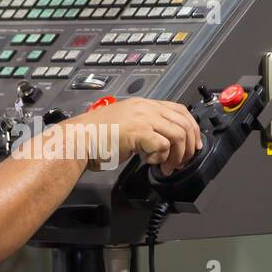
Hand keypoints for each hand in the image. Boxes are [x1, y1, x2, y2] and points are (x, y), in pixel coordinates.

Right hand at [63, 97, 201, 174]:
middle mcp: (145, 108)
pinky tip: (151, 162)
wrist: (78, 140)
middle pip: (183, 122)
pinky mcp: (137, 132)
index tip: (193, 144)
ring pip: (178, 134)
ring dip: (177, 155)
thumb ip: (144, 128)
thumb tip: (161, 143)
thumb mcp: (125, 125)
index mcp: (143, 104)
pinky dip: (162, 157)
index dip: (191, 128)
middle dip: (188, 146)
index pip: (179, 110)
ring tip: (167, 166)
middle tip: (182, 161)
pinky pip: (163, 144)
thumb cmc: (95, 136)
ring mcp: (142, 118)